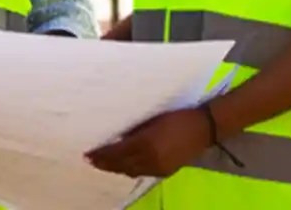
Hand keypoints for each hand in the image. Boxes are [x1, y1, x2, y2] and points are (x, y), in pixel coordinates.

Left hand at [85, 108, 210, 178]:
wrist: (203, 128)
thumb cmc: (176, 117)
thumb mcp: (151, 119)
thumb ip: (134, 130)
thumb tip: (117, 137)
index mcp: (145, 143)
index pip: (117, 153)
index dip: (101, 155)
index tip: (88, 154)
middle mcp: (150, 158)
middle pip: (121, 165)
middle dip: (104, 163)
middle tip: (90, 160)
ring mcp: (158, 167)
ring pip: (130, 172)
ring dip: (115, 168)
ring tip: (103, 164)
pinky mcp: (165, 172)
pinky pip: (142, 173)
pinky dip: (129, 170)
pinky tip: (123, 166)